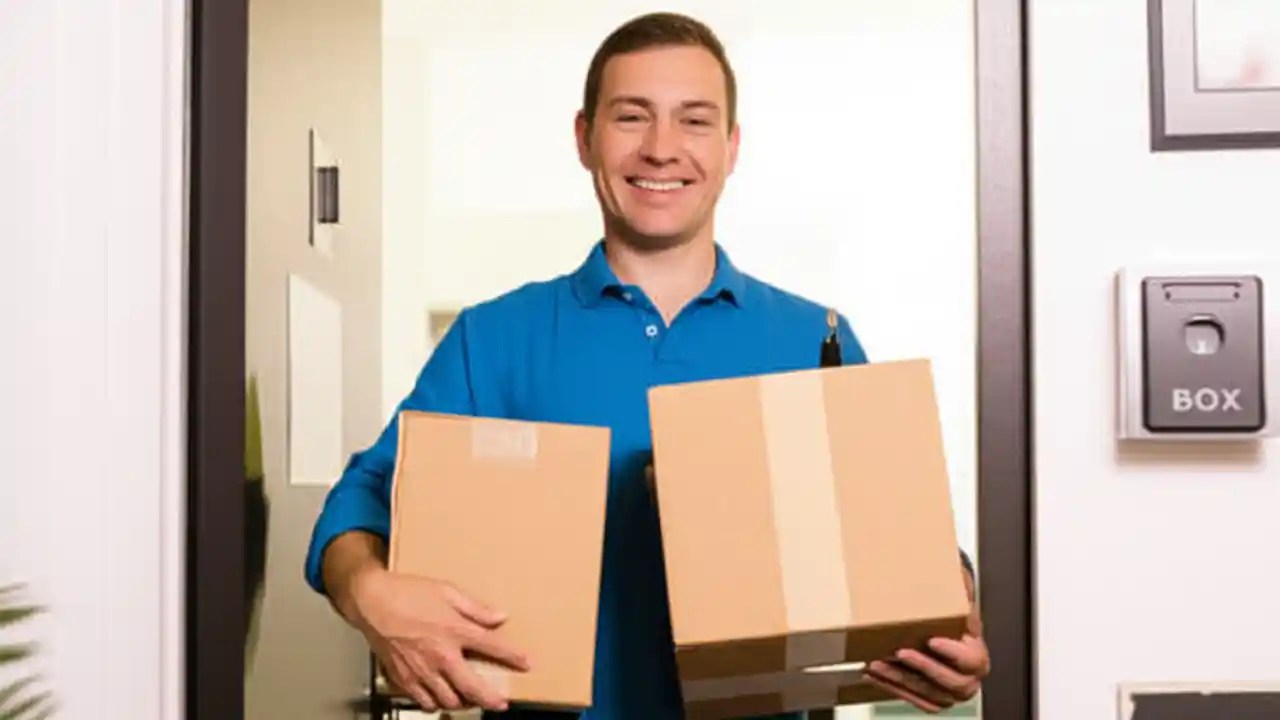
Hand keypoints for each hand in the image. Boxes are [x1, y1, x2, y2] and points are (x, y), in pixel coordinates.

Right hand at [350, 568, 530, 712]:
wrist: (371, 601)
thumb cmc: (407, 592)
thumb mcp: (447, 591)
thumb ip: (475, 607)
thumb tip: (500, 616)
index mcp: (454, 631)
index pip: (493, 647)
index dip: (513, 657)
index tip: (526, 662)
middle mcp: (440, 656)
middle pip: (473, 687)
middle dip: (490, 699)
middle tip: (500, 703)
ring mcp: (421, 670)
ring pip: (448, 700)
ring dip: (462, 702)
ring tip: (470, 700)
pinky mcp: (403, 678)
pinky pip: (423, 701)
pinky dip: (434, 703)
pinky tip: (439, 698)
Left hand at [865, 569, 989, 712]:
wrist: (937, 626)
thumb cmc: (946, 607)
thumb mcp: (955, 589)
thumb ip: (957, 581)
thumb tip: (951, 563)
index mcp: (976, 650)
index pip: (972, 659)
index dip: (954, 653)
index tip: (932, 639)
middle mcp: (968, 676)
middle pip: (954, 683)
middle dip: (924, 668)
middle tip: (900, 651)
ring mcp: (949, 690)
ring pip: (930, 694)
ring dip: (901, 680)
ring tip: (876, 663)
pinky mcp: (930, 696)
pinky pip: (914, 699)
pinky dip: (892, 688)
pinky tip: (874, 674)